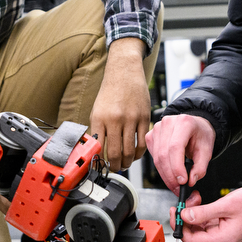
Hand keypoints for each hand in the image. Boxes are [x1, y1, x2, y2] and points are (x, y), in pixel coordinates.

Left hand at [87, 38, 150, 170]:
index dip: (99, 162)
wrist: (125, 72)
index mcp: (100, 118)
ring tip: (124, 165)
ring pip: (129, 151)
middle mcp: (115, 119)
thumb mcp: (96, 110)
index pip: (98, 148)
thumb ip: (97, 129)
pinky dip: (139, 153)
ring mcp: (131, 119)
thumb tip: (98, 151)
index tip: (100, 168)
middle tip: (114, 169)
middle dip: (114, 167)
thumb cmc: (110, 92)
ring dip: (126, 163)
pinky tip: (135, 155)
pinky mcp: (144, 118)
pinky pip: (143, 142)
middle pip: (115, 153)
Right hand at [145, 113, 215, 188]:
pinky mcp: (150, 136)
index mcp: (184, 122)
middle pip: (163, 155)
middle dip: (170, 176)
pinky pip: (153, 157)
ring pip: (156, 158)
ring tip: (175, 184)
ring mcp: (157, 129)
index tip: (182, 181)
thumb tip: (191, 180)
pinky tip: (169, 172)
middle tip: (178, 188)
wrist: (195, 126)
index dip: (177, 167)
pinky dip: (161, 169)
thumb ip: (200, 167)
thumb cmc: (200, 134)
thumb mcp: (207, 150)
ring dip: (165, 175)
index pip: (175, 147)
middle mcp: (168, 123)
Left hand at [175, 180, 241, 241]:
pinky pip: (206, 221)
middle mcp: (221, 239)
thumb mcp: (226, 205)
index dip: (180, 225)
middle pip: (193, 233)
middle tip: (185, 201)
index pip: (191, 239)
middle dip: (186, 216)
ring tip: (196, 198)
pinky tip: (202, 201)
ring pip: (198, 226)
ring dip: (193, 212)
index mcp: (221, 239)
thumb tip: (185, 216)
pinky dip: (201, 211)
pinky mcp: (224, 225)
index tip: (176, 211)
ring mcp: (223, 233)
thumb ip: (204, 212)